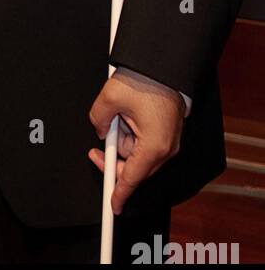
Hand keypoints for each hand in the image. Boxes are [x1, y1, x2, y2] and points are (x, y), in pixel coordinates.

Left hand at [88, 72, 183, 213]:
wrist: (164, 64)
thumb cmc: (145, 80)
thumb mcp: (110, 98)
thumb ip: (99, 120)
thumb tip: (101, 130)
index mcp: (154, 146)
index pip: (133, 177)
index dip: (120, 192)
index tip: (114, 205)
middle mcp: (166, 147)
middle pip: (135, 166)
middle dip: (115, 156)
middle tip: (99, 148)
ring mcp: (169, 140)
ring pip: (138, 151)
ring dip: (124, 138)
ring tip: (120, 114)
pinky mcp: (167, 130)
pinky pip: (145, 140)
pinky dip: (132, 131)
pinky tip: (127, 114)